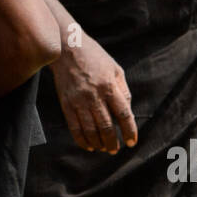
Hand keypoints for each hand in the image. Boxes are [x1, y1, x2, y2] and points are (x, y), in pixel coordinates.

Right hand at [51, 32, 137, 153]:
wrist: (66, 47)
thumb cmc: (94, 57)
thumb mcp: (115, 69)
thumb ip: (123, 90)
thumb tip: (127, 112)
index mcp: (109, 86)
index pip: (123, 114)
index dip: (129, 131)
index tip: (131, 142)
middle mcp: (94, 95)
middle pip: (106, 126)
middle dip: (112, 142)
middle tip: (115, 149)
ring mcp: (78, 100)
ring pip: (90, 130)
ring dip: (98, 144)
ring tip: (103, 148)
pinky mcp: (65, 103)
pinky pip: (74, 127)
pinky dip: (82, 140)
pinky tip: (88, 145)